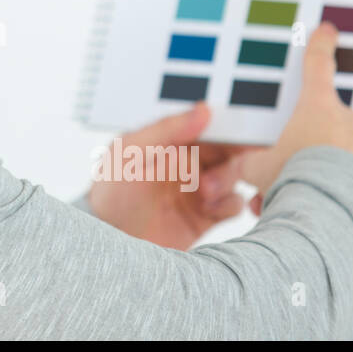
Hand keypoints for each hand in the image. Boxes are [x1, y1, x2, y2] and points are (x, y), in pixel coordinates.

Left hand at [88, 101, 249, 249]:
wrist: (108, 241)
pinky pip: (233, 204)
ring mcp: (196, 190)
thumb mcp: (131, 153)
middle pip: (226, 151)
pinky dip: (230, 204)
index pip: (207, 127)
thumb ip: (166, 130)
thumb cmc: (111, 193)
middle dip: (229, 158)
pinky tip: (210, 209)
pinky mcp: (204, 216)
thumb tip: (203, 110)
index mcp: (170, 142)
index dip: (228, 126)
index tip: (244, 131)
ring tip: (206, 193)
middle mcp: (187, 164)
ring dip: (228, 181)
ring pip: (232, 176)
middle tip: (214, 172)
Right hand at [237, 20, 352, 216]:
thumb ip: (252, 163)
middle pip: (337, 123)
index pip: (317, 67)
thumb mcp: (259, 170)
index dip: (320, 46)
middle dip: (322, 146)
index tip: (328, 30)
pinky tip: (350, 202)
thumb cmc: (292, 183)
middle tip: (303, 174)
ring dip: (344, 168)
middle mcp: (352, 120)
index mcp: (317, 109)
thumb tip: (243, 165)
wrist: (329, 213)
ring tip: (323, 198)